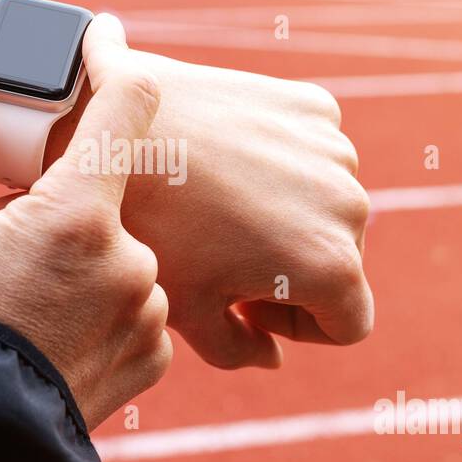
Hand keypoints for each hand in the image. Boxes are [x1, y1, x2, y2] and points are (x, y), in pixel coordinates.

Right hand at [0, 19, 171, 428]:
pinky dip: (106, 303)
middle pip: (112, 192)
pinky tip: (59, 329)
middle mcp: (133, 258)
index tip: (102, 36)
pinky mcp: (158, 353)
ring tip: (32, 299)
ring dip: (88, 258)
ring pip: (127, 251)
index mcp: (78, 215)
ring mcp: (151, 310)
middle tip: (17, 240)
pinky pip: (139, 303)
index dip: (114, 57)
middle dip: (69, 201)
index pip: (128, 103)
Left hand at [47, 28, 372, 370]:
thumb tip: (272, 356)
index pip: (350, 322)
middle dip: (294, 268)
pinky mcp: (312, 105)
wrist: (112, 130)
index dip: (299, 327)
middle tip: (225, 257)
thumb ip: (238, 350)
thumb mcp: (186, 309)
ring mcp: (334, 147)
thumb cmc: (147, 228)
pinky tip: (228, 164)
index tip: (247, 306)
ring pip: (329, 205)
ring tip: (222, 211)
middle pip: (342, 259)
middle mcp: (349, 204)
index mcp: (330, 265)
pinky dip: (287, 162)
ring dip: (292, 214)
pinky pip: (316, 152)